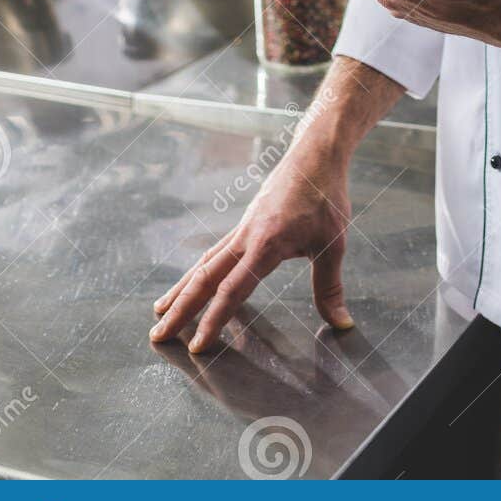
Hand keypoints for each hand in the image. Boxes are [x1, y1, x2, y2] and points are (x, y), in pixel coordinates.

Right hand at [150, 139, 352, 353]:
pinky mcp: (245, 223)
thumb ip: (330, 286)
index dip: (214, 320)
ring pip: (204, 263)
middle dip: (181, 309)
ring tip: (159, 311)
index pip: (232, 289)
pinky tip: (192, 281)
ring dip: (181, 289)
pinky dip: (199, 270)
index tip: (197, 346)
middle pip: (205, 277)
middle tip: (158, 336)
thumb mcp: (333, 244)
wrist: (316, 154)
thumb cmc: (326, 196)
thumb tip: (341, 323)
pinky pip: (215, 251)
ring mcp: (242, 228)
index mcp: (266, 244)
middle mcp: (246, 236)